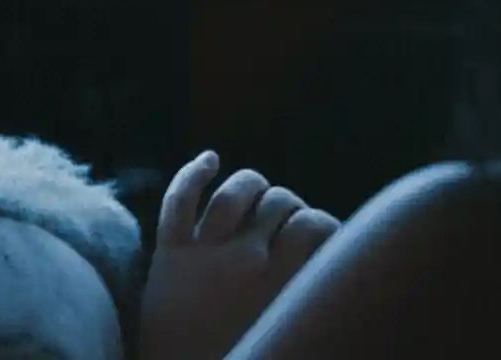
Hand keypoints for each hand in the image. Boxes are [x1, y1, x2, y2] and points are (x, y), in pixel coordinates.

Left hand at [138, 151, 338, 359]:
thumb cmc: (245, 356)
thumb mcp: (287, 327)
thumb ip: (307, 292)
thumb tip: (330, 263)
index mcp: (282, 284)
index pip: (316, 223)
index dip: (322, 222)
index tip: (320, 236)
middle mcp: (245, 260)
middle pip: (278, 201)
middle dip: (288, 205)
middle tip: (286, 223)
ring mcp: (204, 252)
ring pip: (234, 191)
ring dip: (251, 186)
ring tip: (257, 193)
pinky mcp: (169, 254)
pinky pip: (179, 200)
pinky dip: (192, 173)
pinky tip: (210, 159)